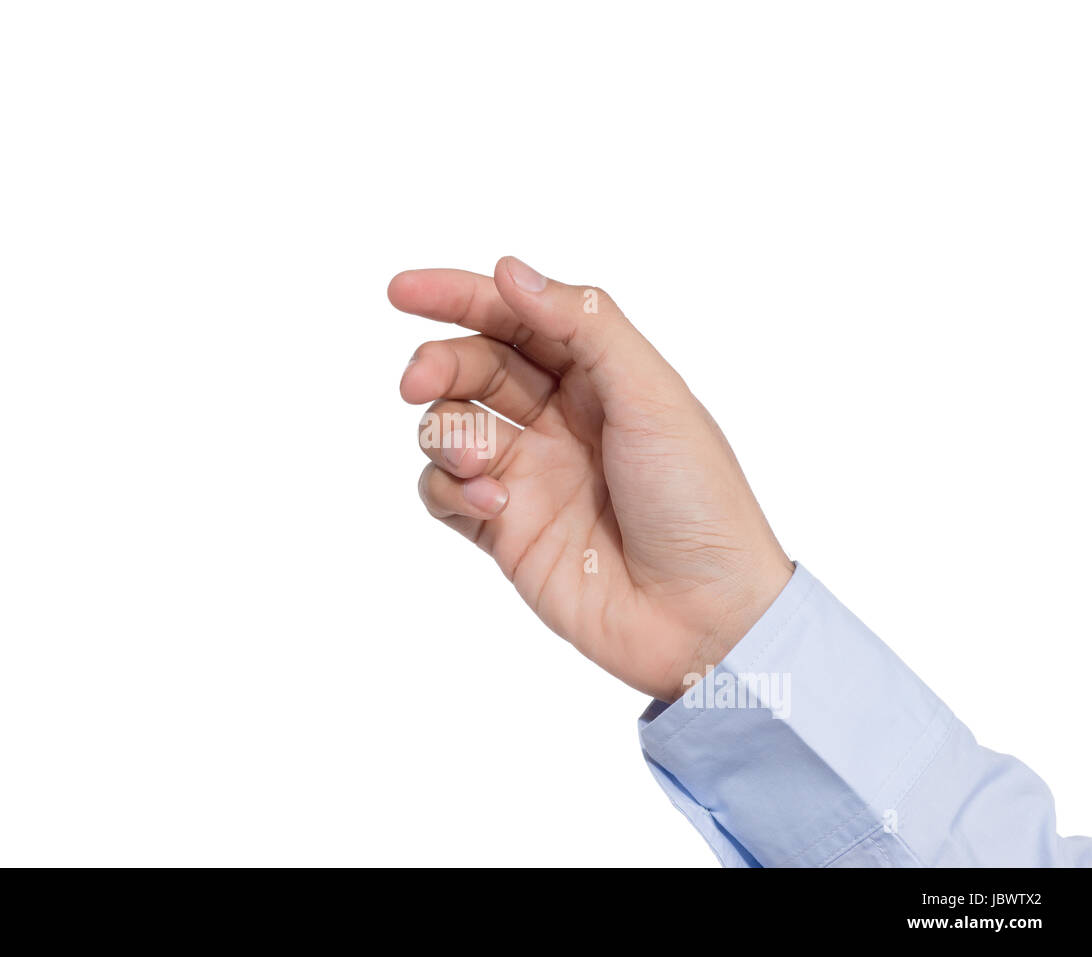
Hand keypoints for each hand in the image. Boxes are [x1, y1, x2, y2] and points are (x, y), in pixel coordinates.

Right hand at [389, 257, 794, 701]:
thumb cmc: (697, 501)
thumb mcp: (652, 395)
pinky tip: (491, 506)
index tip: (402, 290)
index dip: (458, 296)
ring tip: (482, 465)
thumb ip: (584, 324)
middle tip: (416, 382)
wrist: (705, 618)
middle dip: (438, 365)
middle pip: (472, 367)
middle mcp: (557, 419)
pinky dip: (450, 490)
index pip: (515, 318)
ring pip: (448, 428)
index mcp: (597, 376)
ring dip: (445, 434)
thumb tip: (509, 271)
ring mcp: (528, 475)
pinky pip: (443, 494)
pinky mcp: (504, 531)